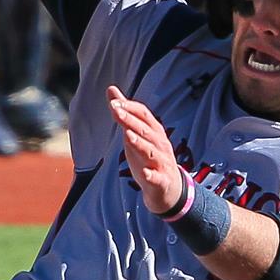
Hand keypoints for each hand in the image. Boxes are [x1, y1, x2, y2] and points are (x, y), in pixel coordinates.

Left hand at [108, 86, 183, 214]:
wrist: (168, 189)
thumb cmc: (149, 158)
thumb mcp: (134, 134)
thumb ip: (124, 113)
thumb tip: (111, 89)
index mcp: (154, 131)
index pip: (144, 114)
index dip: (130, 108)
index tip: (114, 103)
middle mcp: (160, 144)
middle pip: (145, 130)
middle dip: (130, 120)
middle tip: (115, 110)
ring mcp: (162, 162)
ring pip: (151, 151)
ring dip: (140, 143)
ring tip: (127, 136)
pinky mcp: (161, 181)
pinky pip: (157, 178)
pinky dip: (152, 175)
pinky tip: (145, 173)